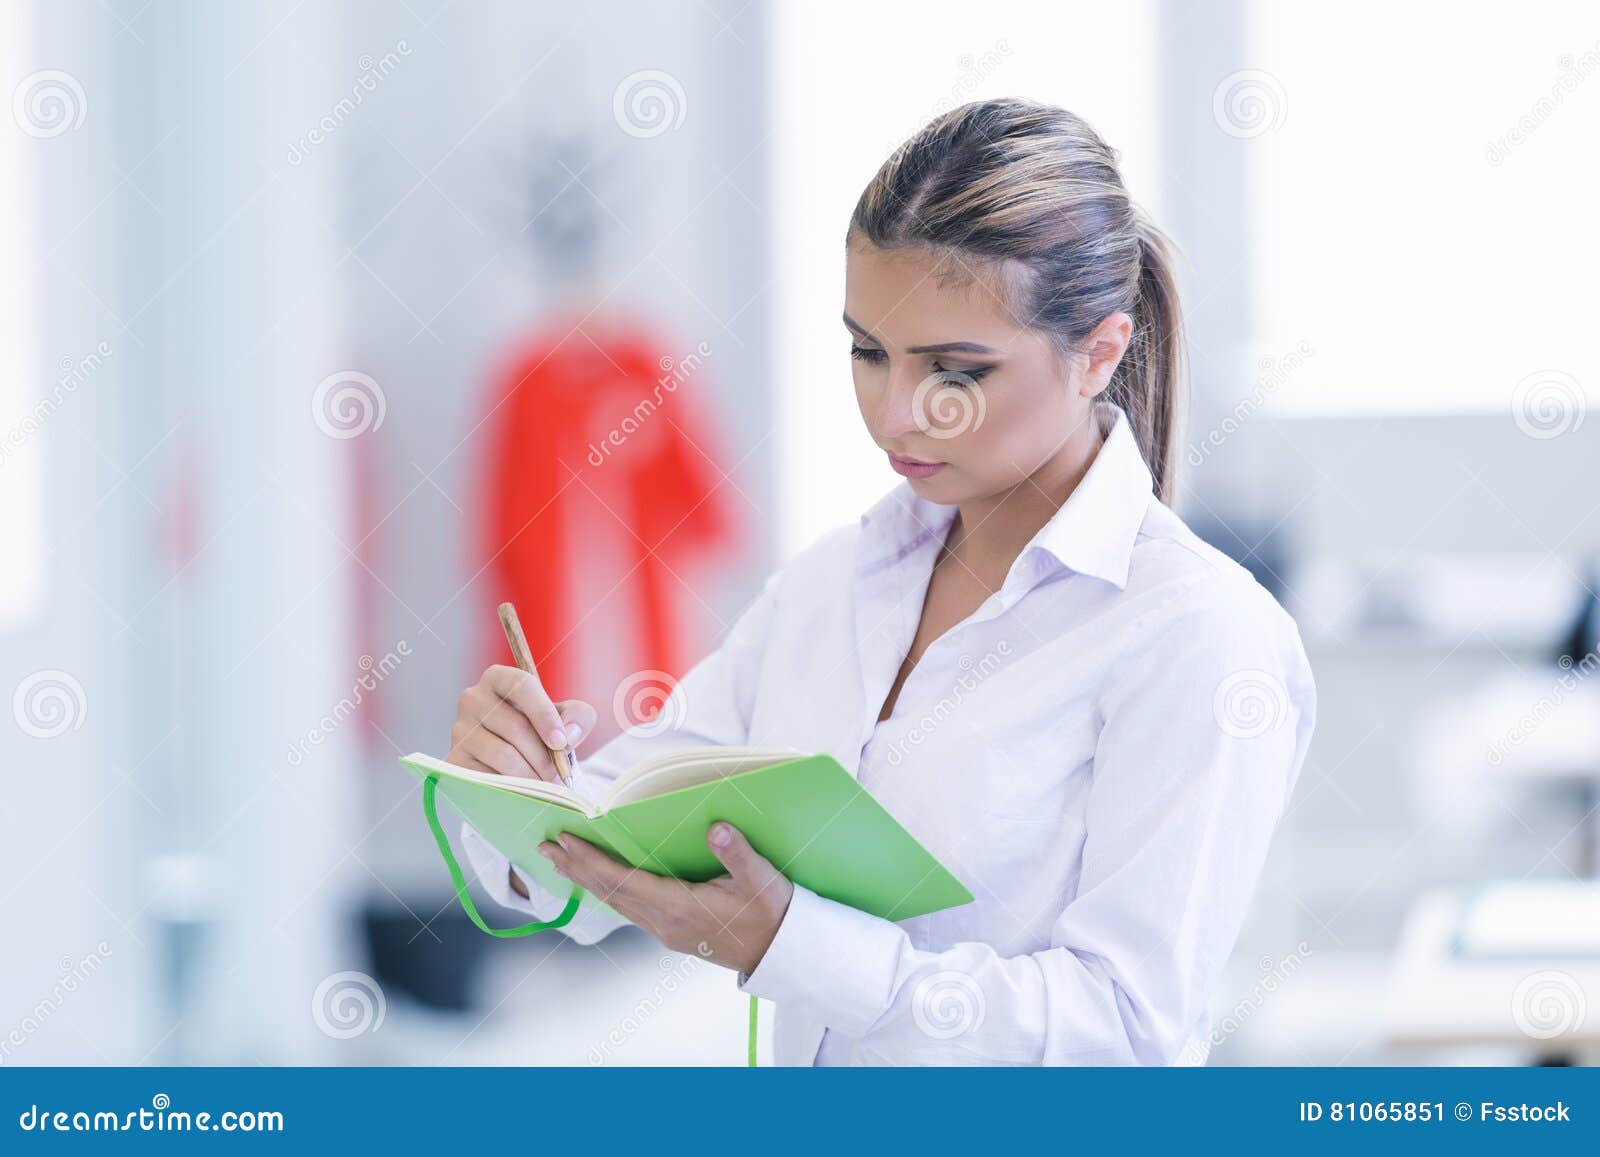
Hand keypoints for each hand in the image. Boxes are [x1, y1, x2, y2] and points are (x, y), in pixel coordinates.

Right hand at [448, 664, 595, 784]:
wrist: (516, 759)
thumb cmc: (542, 731)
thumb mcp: (567, 717)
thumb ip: (579, 717)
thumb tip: (568, 735)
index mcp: (499, 678)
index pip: (522, 686)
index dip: (544, 715)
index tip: (561, 742)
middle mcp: (472, 698)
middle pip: (516, 726)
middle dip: (544, 755)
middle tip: (558, 774)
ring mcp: (460, 730)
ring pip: (503, 754)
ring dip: (531, 775)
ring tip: (545, 784)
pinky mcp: (455, 760)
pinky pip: (488, 776)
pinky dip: (511, 788)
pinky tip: (523, 790)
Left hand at [538, 822, 793, 974]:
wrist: (782, 953)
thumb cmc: (773, 913)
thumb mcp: (761, 880)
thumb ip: (737, 854)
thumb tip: (716, 827)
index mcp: (680, 908)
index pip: (624, 881)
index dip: (592, 860)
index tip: (567, 841)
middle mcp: (665, 923)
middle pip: (610, 893)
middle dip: (576, 868)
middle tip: (545, 846)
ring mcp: (666, 930)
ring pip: (616, 902)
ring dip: (587, 880)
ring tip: (560, 861)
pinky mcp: (672, 931)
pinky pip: (628, 908)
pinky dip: (607, 890)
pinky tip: (599, 882)